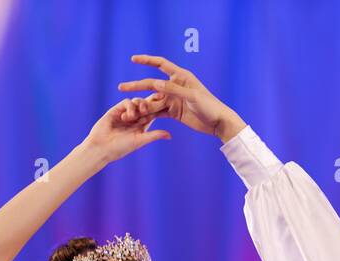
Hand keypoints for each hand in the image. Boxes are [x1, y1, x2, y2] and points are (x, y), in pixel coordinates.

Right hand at [81, 94, 170, 163]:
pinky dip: (130, 106)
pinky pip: (127, 102)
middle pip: (147, 105)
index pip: (154, 114)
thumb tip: (170, 135)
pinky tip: (130, 115)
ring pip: (138, 102)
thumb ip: (154, 135)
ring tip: (143, 111)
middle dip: (153, 102)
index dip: (161, 109)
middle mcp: (136, 118)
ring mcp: (126, 113)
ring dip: (141, 105)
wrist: (102, 146)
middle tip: (160, 97)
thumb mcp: (140, 140)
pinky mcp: (117, 109)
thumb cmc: (121, 147)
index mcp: (143, 126)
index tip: (170, 104)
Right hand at [117, 54, 243, 140]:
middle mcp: (175, 86)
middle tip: (122, 88)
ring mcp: (174, 99)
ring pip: (154, 99)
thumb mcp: (191, 97)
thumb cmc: (209, 106)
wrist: (218, 122)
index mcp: (181, 76)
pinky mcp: (174, 112)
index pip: (160, 64)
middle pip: (152, 84)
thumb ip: (173, 90)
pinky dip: (149, 113)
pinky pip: (158, 111)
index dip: (146, 60)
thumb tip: (155, 83)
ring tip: (130, 109)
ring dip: (142, 103)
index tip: (133, 59)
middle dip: (137, 85)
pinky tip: (138, 116)